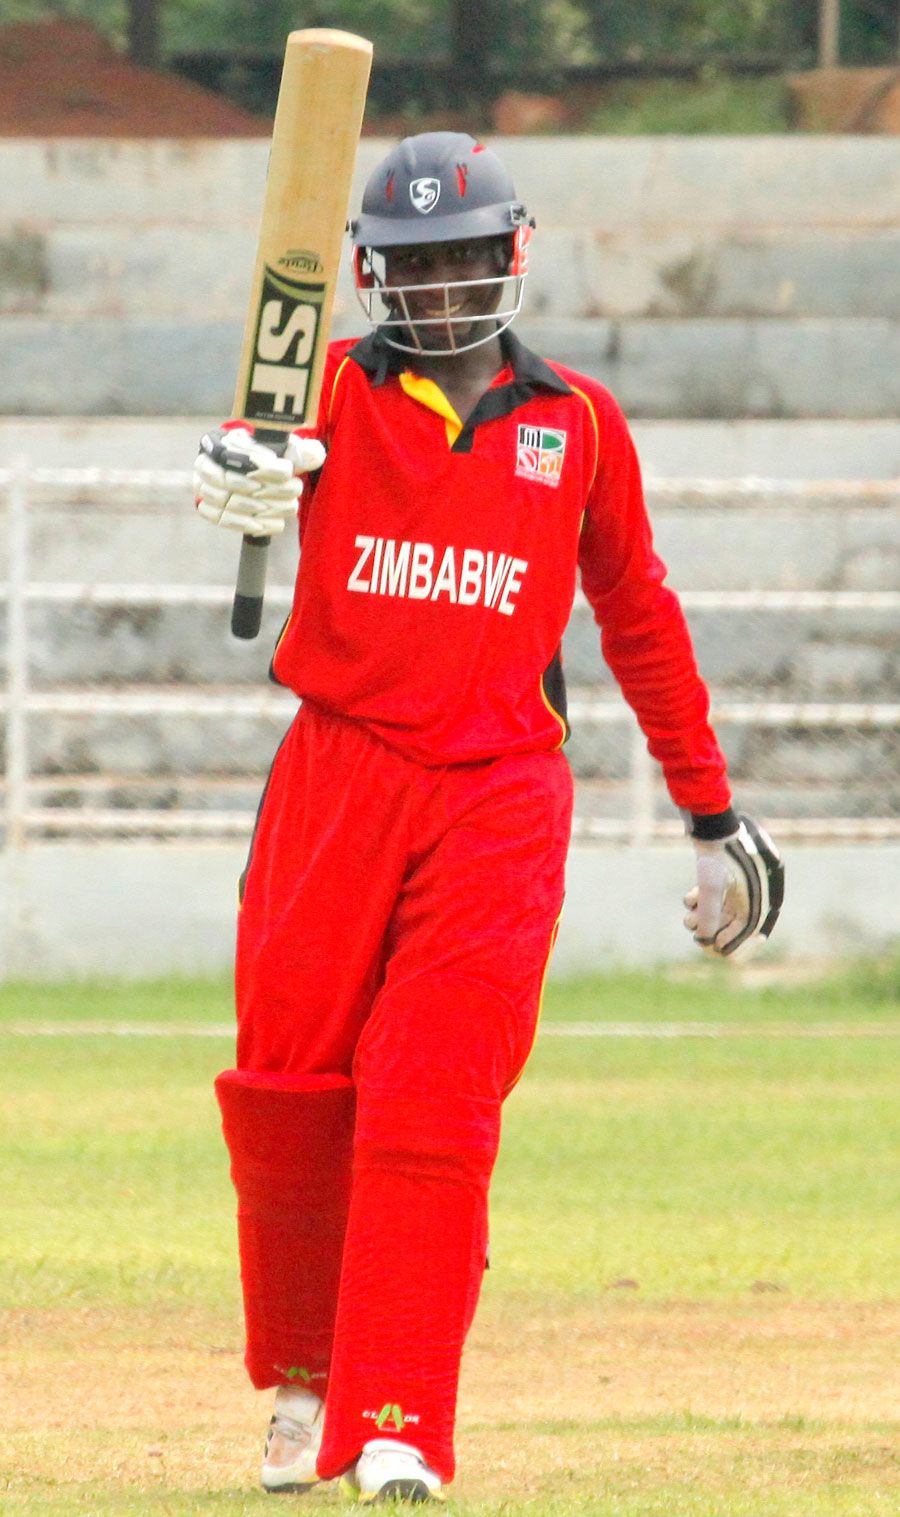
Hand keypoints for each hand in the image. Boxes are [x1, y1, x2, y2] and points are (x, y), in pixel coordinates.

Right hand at [192, 424, 325, 536]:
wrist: (253, 474)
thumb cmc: (270, 458)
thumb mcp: (286, 450)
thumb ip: (301, 452)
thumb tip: (314, 454)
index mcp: (222, 443)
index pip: (237, 454)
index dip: (262, 465)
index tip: (288, 471)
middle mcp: (206, 464)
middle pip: (232, 480)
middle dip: (267, 489)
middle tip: (294, 490)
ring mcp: (204, 488)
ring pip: (228, 502)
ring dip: (261, 508)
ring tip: (289, 507)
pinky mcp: (208, 509)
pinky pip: (223, 520)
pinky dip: (248, 524)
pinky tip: (273, 524)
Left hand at [684, 815, 784, 957]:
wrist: (710, 819)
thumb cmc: (716, 851)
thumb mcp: (711, 885)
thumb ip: (709, 914)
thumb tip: (705, 939)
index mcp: (764, 893)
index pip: (754, 929)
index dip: (735, 943)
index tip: (715, 951)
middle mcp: (758, 888)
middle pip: (738, 921)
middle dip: (715, 930)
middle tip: (697, 940)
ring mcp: (743, 880)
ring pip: (725, 908)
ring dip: (706, 917)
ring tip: (688, 918)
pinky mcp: (727, 872)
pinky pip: (718, 895)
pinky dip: (703, 901)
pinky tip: (689, 899)